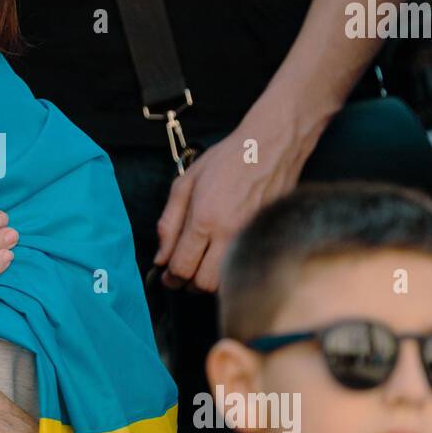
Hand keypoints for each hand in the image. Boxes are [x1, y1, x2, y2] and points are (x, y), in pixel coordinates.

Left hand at [153, 98, 322, 292]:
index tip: (167, 276)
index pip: (182, 267)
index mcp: (204, 218)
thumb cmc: (226, 160)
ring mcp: (250, 238)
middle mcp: (228, 233)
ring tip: (201, 267)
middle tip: (182, 275)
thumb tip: (161, 258)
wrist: (270, 147)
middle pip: (203, 284)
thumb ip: (169, 223)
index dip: (170, 278)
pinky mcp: (265, 238)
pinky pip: (243, 268)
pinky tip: (221, 260)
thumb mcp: (185, 183)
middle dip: (188, 285)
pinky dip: (229, 273)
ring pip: (226, 283)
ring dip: (209, 283)